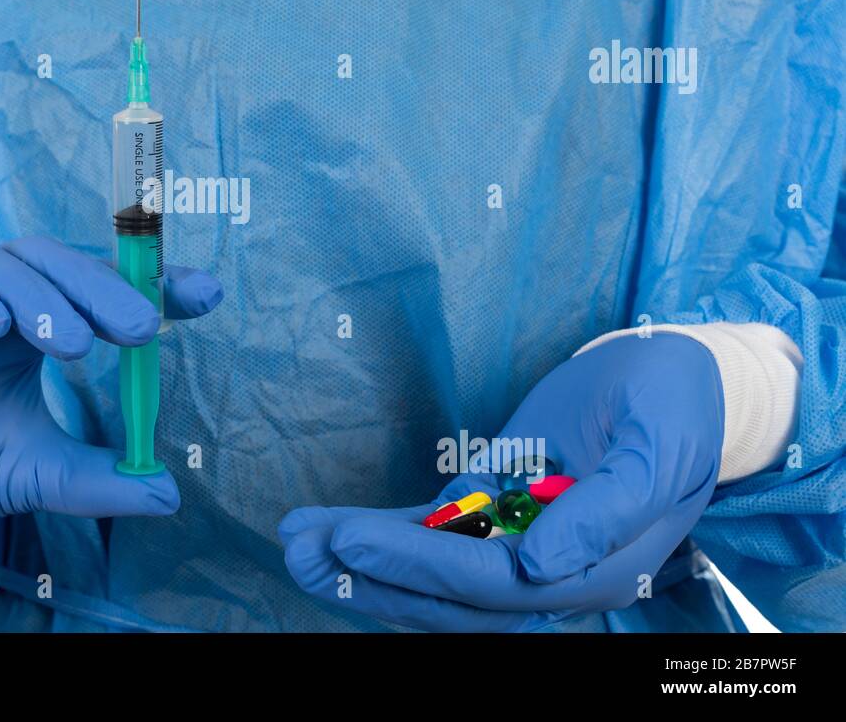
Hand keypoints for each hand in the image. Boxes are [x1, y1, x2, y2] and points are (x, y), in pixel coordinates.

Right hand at [0, 236, 222, 562]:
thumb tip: (169, 494)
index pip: (96, 289)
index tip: (206, 295)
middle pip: (52, 262)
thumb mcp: (32, 475)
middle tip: (141, 329)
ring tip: (73, 346)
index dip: (149, 283)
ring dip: (39, 295)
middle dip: (101, 287)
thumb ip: (95, 479)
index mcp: (32, 332)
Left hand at [279, 333, 723, 629]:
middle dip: (369, 577)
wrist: (682, 382)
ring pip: (431, 576)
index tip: (350, 540)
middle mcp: (551, 575)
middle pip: (446, 597)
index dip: (416, 566)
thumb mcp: (656, 446)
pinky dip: (382, 534)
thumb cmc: (674, 405)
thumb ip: (607, 509)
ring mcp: (520, 548)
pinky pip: (435, 537)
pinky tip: (330, 524)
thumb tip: (542, 568)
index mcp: (596, 568)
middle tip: (298, 550)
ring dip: (362, 562)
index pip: (490, 583)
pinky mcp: (499, 516)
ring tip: (296, 539)